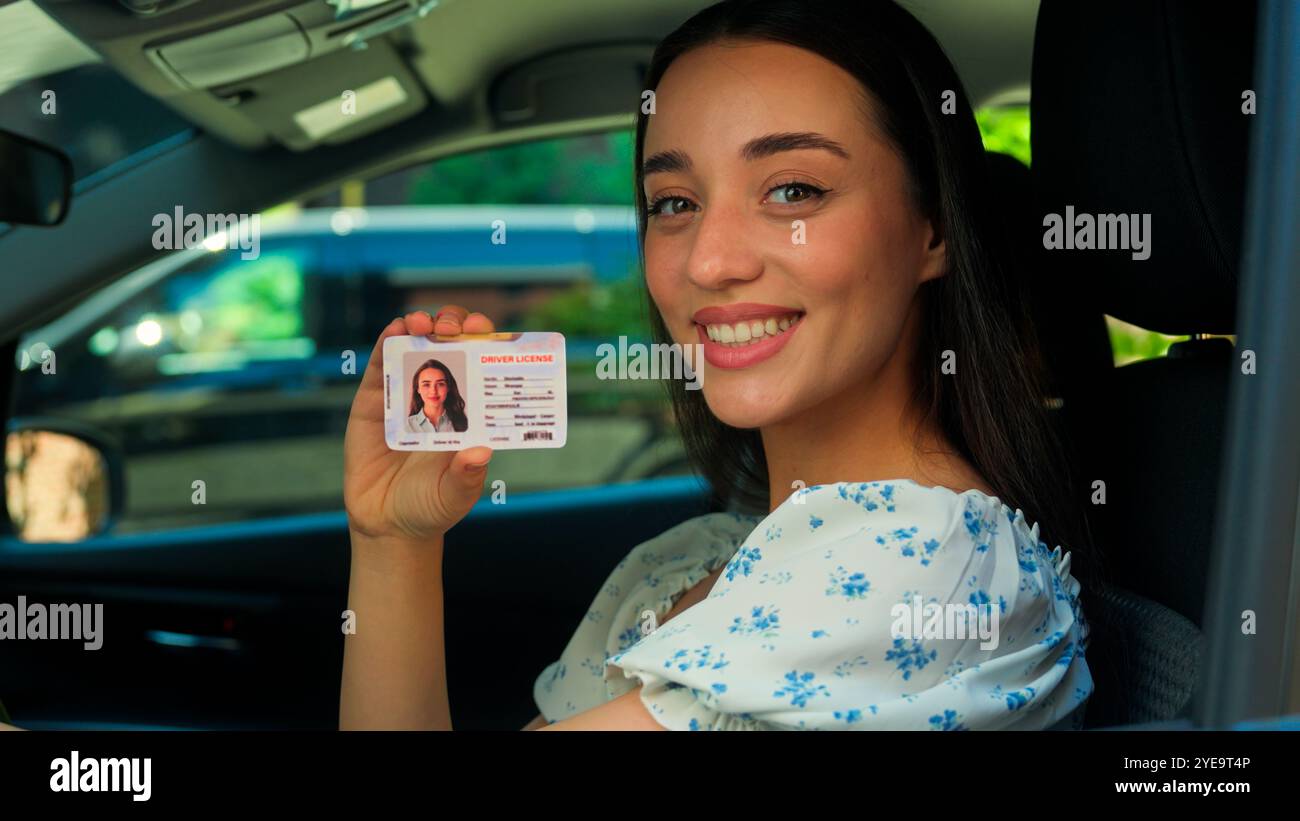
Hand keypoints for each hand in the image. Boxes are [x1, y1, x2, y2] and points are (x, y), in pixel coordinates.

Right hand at [344, 306, 496, 541]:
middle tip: (455, 328)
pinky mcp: (374, 401)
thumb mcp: (455, 494)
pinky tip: (395, 330)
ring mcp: (405, 393)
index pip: (482, 363)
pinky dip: (386, 342)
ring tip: (423, 322)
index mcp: (467, 409)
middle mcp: (439, 394)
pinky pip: (379, 365)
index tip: (488, 333)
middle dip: (455, 325)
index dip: (485, 342)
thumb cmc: (431, 506)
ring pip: (416, 345)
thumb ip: (468, 476)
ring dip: (422, 324)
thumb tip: (482, 452)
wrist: (388, 523)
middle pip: (451, 344)